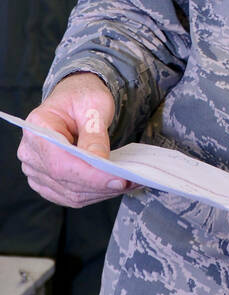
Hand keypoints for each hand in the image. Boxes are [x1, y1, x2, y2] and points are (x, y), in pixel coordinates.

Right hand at [18, 73, 130, 207]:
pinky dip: (96, 194)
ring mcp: (36, 170)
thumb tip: (100, 161)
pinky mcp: (47, 182)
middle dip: (102, 185)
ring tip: (130, 183)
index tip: (118, 179)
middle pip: (65, 181)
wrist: (74, 102)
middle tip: (133, 181)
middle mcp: (30, 152)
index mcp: (37, 128)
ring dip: (102, 192)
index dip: (89, 175)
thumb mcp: (94, 105)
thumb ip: (94, 134)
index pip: (59, 162)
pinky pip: (71, 197)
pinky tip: (115, 185)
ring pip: (71, 194)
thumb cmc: (82, 98)